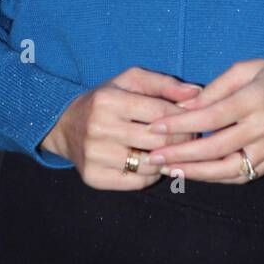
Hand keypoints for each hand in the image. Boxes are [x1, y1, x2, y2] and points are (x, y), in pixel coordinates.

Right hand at [38, 66, 202, 189]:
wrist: (65, 126)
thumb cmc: (107, 100)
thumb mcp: (130, 82)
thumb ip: (164, 84)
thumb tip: (197, 93)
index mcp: (108, 101)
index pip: (161, 113)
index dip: (185, 118)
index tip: (194, 121)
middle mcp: (98, 128)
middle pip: (159, 141)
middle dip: (183, 140)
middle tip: (190, 138)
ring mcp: (94, 155)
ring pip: (150, 165)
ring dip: (168, 160)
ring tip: (172, 151)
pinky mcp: (93, 177)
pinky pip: (137, 182)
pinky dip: (152, 175)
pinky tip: (153, 164)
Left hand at [144, 59, 263, 182]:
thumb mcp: (245, 69)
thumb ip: (214, 89)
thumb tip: (184, 108)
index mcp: (256, 99)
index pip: (211, 116)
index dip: (181, 124)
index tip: (156, 128)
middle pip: (216, 147)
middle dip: (180, 154)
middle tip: (153, 156)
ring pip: (228, 168)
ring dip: (195, 173)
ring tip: (169, 170)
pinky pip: (243, 175)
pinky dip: (217, 178)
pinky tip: (196, 173)